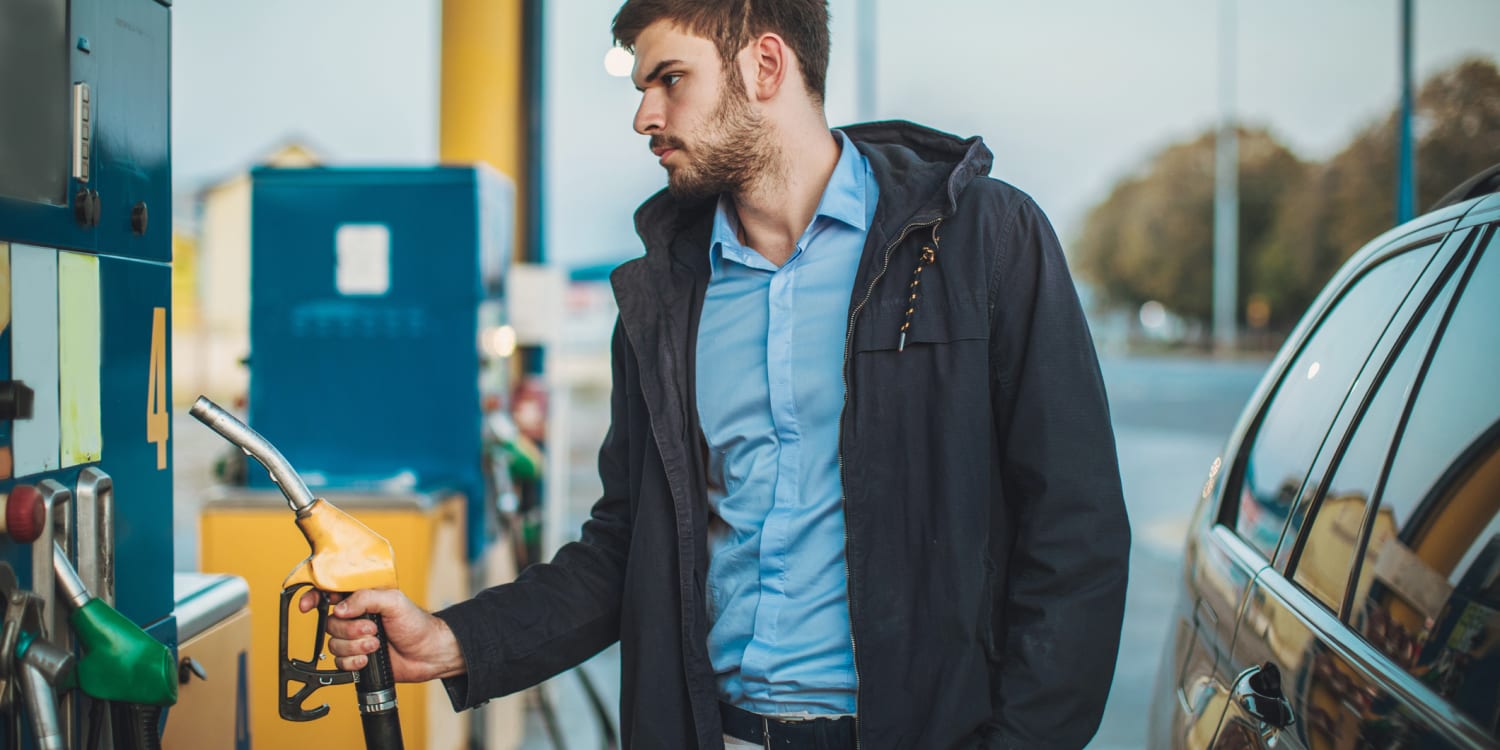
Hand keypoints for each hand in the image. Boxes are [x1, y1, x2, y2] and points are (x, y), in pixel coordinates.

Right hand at [298, 588, 464, 681]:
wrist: (428, 653)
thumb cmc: (416, 623)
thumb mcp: (394, 601)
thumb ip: (366, 598)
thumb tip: (341, 607)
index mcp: (362, 598)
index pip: (330, 594)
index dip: (314, 598)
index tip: (307, 606)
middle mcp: (355, 618)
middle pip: (330, 623)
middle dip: (350, 629)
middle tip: (373, 629)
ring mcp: (355, 639)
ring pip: (333, 643)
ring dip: (355, 646)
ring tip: (376, 644)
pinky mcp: (356, 658)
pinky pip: (339, 662)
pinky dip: (352, 662)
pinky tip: (367, 660)